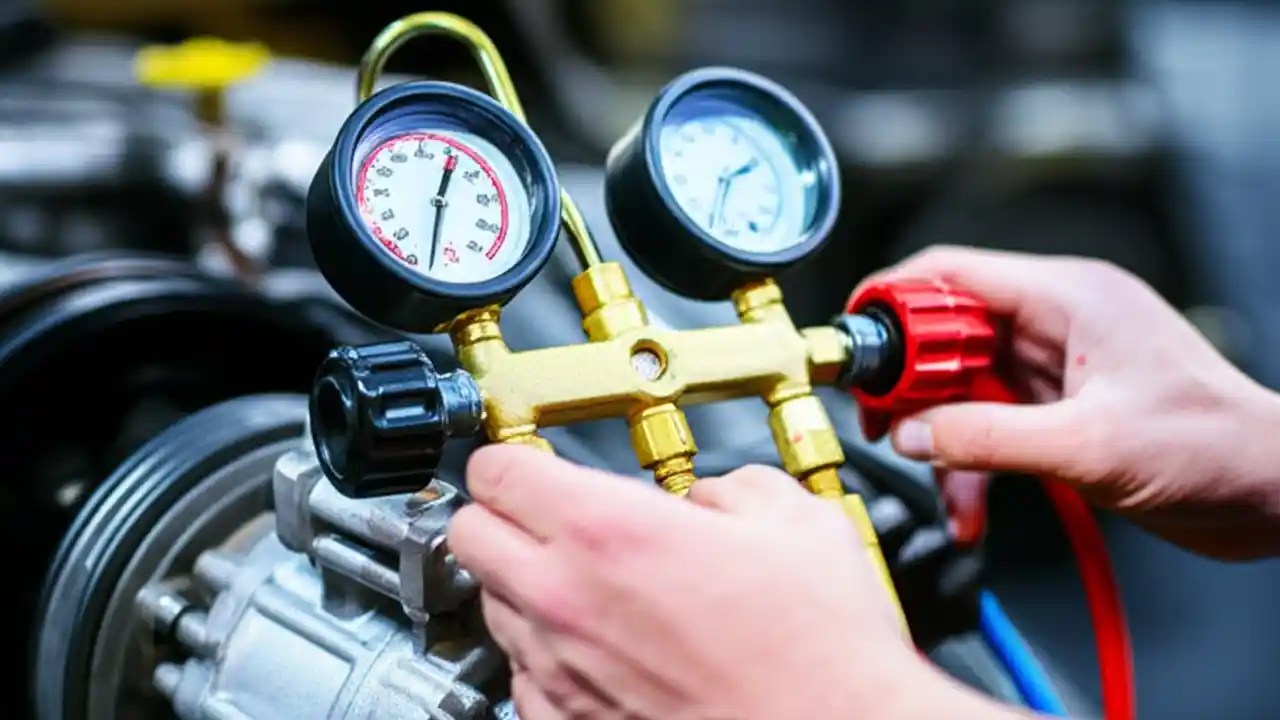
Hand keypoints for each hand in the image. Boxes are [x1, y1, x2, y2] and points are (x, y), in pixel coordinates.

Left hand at [448, 446, 1023, 718]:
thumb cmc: (819, 651)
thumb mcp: (796, 523)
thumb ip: (735, 488)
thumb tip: (713, 497)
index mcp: (610, 531)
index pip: (496, 469)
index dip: (510, 454)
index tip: (530, 457)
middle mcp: (566, 600)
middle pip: (467, 533)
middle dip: (498, 512)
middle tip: (543, 511)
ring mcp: (560, 670)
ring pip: (490, 603)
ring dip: (522, 582)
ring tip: (587, 581)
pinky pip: (520, 674)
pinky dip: (544, 652)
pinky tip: (597, 646)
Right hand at [870, 245, 1279, 558]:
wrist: (1274, 495)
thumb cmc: (1215, 448)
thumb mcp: (1088, 446)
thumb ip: (988, 439)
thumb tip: (912, 435)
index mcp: (1066, 297)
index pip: (951, 274)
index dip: (893, 301)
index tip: (855, 342)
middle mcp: (1055, 323)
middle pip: (946, 335)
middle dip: (910, 386)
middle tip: (880, 424)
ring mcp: (1056, 368)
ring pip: (962, 389)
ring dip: (943, 441)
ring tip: (940, 488)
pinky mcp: (1059, 411)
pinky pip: (990, 426)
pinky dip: (973, 466)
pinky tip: (971, 511)